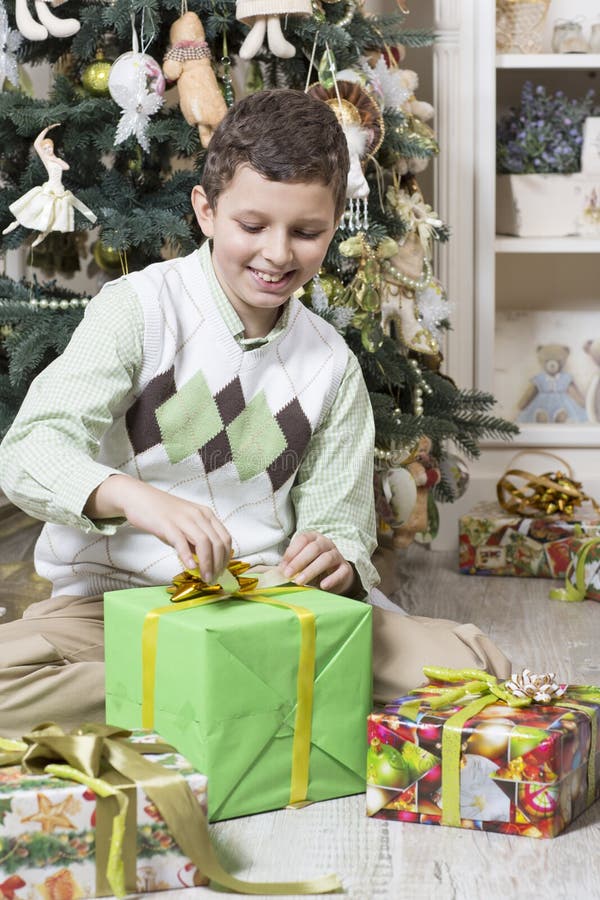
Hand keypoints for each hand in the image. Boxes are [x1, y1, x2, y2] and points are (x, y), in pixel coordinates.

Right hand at [85, 475, 231, 581]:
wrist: (140, 498)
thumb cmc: (164, 514)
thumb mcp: (186, 524)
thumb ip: (196, 541)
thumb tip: (206, 562)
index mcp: (206, 515)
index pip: (225, 538)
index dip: (226, 558)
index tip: (221, 571)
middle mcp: (198, 515)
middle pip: (217, 542)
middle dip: (218, 564)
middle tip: (213, 579)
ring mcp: (183, 519)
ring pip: (204, 543)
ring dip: (207, 564)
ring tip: (205, 577)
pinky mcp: (167, 524)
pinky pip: (181, 541)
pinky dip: (187, 555)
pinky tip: (190, 567)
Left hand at [282, 531, 355, 595]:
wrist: (336, 576)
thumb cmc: (313, 566)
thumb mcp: (300, 562)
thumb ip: (288, 564)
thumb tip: (270, 570)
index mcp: (314, 538)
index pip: (303, 539)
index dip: (292, 552)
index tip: (282, 566)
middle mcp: (326, 543)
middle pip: (314, 548)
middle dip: (299, 561)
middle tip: (288, 574)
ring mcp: (337, 555)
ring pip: (326, 559)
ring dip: (311, 570)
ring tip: (300, 581)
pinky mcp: (346, 569)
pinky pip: (340, 572)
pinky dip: (331, 579)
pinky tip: (322, 586)